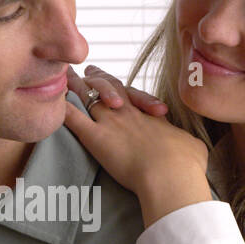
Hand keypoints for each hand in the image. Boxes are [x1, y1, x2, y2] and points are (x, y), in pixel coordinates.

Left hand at [63, 66, 212, 226]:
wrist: (170, 173)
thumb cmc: (186, 164)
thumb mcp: (193, 148)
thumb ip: (187, 144)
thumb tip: (193, 147)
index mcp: (148, 115)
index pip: (130, 95)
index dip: (119, 87)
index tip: (112, 81)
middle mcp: (128, 113)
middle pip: (108, 87)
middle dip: (96, 79)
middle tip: (86, 71)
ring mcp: (110, 122)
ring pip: (88, 97)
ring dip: (74, 87)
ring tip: (64, 78)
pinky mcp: (95, 137)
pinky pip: (74, 119)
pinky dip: (61, 109)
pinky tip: (51, 103)